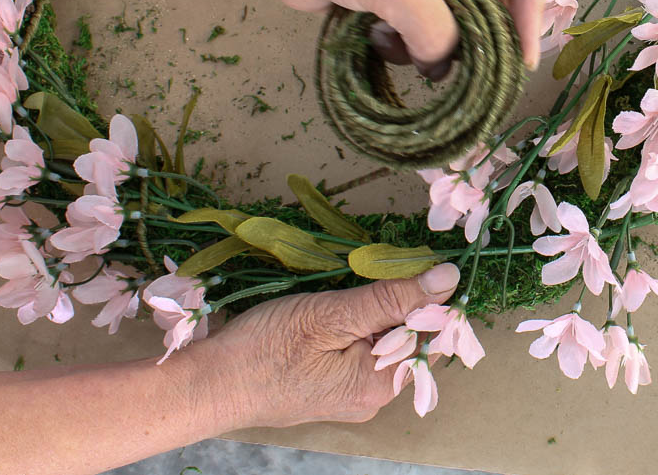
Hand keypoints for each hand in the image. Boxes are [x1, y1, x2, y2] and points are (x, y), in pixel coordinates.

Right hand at [187, 263, 460, 429]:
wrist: (209, 384)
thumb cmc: (264, 350)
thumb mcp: (330, 314)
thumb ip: (391, 298)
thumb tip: (447, 278)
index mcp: (380, 385)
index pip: (431, 335)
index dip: (430, 295)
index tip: (415, 259)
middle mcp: (373, 397)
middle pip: (410, 338)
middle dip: (401, 297)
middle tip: (375, 265)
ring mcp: (352, 393)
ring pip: (384, 339)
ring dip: (377, 305)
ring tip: (352, 282)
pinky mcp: (332, 384)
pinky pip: (362, 348)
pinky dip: (358, 320)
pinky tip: (339, 302)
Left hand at [211, 0, 560, 70]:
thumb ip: (438, 32)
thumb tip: (446, 68)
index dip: (536, 5)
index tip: (521, 52)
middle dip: (494, 36)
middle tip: (485, 76)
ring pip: (471, 18)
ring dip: (453, 46)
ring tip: (431, 66)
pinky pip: (436, 28)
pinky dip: (421, 46)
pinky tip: (389, 47)